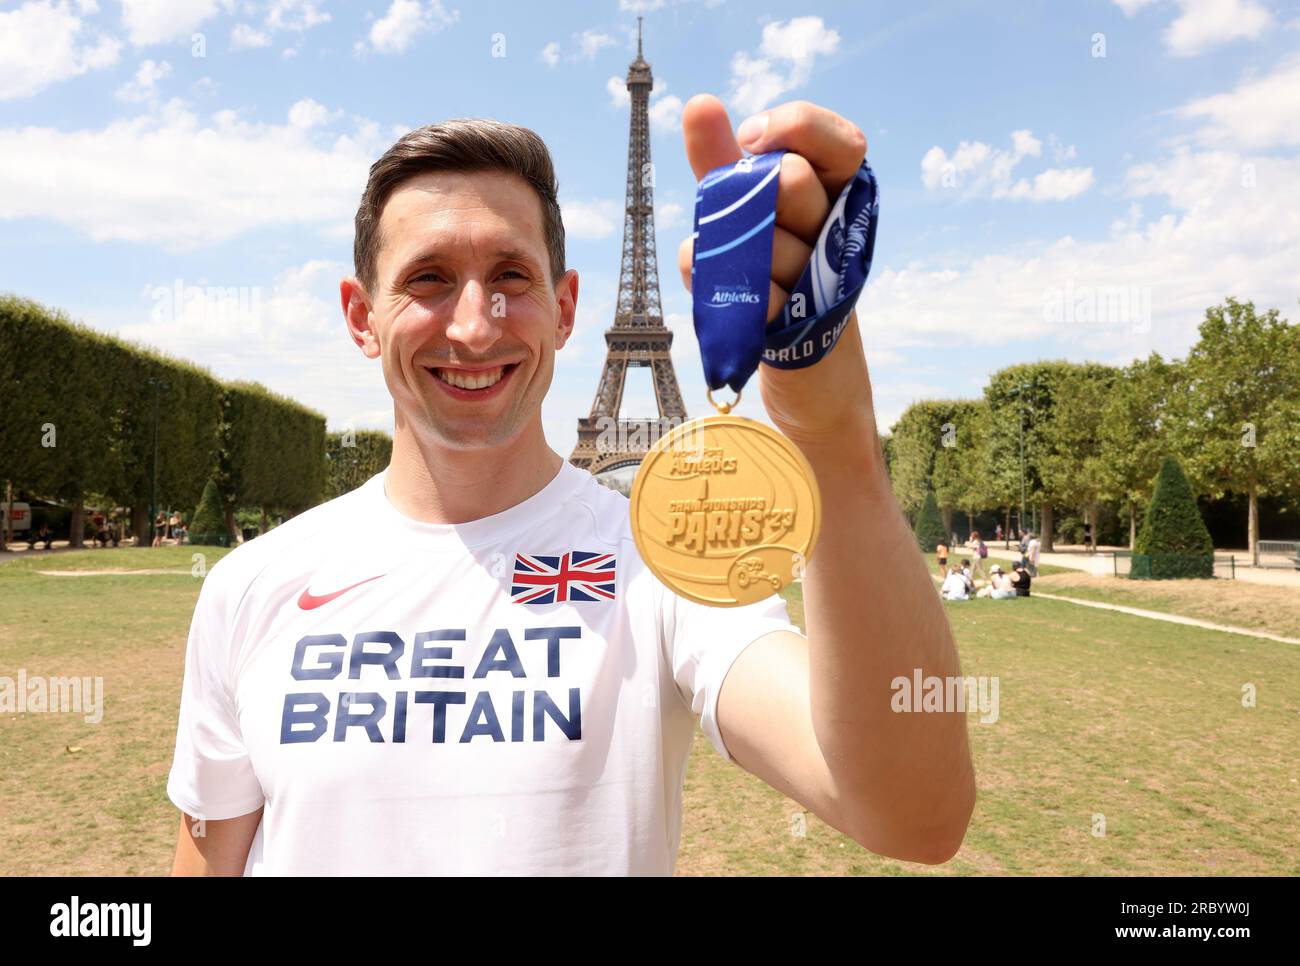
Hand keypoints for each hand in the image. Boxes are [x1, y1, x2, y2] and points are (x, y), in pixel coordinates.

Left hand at [677, 95, 877, 450]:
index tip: (752, 137)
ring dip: (727, 250)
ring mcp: (823, 284)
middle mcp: (841, 234)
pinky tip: (724, 292)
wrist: (803, 367)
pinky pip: (735, 290)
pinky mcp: (795, 329)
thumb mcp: (747, 213)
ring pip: (757, 239)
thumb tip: (700, 102)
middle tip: (740, 214)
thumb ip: (724, 162)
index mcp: (840, 198)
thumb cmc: (776, 276)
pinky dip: (712, 285)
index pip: (843, 142)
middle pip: (790, 182)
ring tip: (739, 269)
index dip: (797, 127)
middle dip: (745, 195)